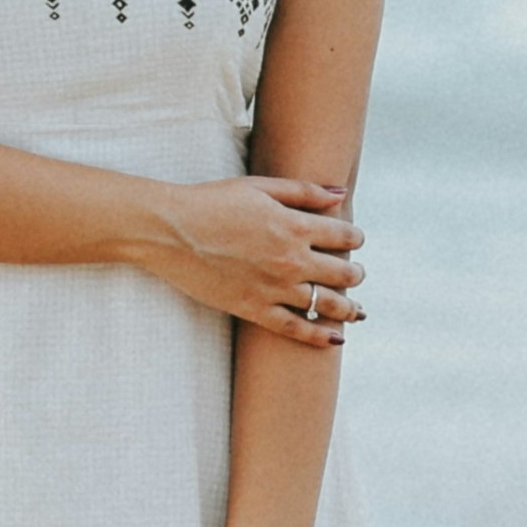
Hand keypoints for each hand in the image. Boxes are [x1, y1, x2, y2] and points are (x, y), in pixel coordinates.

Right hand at [141, 170, 362, 344]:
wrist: (170, 230)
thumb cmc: (212, 201)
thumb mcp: (259, 187)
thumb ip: (303, 191)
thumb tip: (340, 193)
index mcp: (295, 225)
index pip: (345, 236)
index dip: (355, 239)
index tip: (354, 241)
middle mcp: (291, 259)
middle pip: (344, 273)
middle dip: (356, 274)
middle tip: (356, 274)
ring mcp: (274, 288)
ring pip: (327, 304)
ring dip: (348, 307)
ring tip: (355, 308)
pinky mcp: (254, 309)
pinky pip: (296, 329)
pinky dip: (320, 337)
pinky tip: (334, 339)